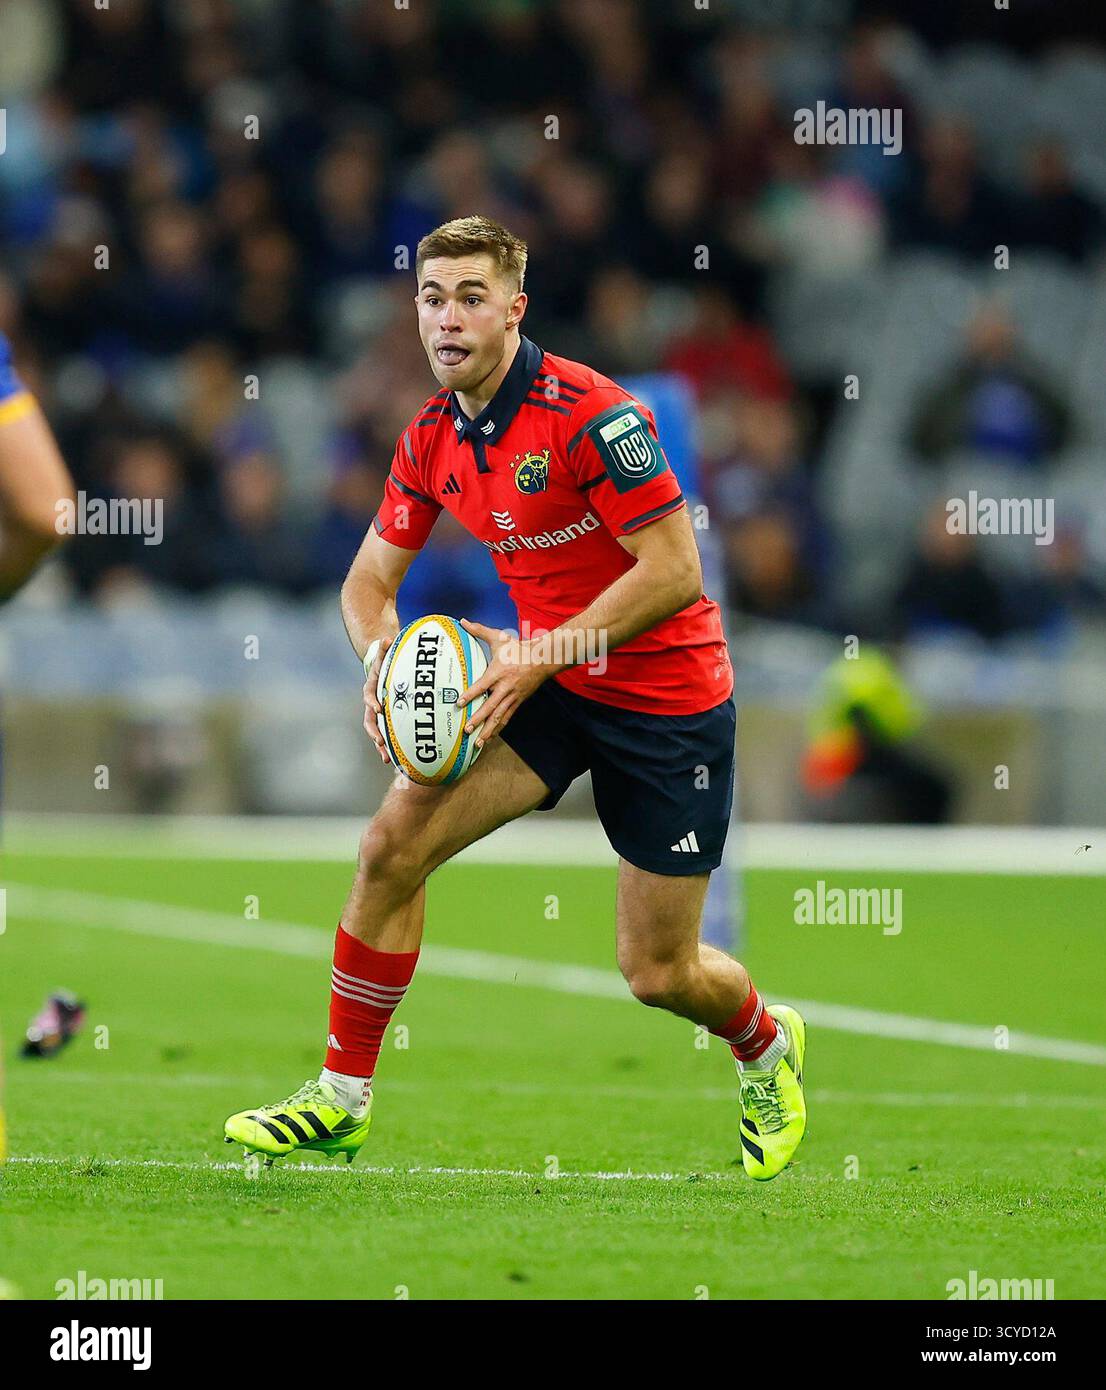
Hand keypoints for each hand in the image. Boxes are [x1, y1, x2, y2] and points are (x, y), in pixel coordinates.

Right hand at [362, 638, 390, 764]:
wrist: (381, 668)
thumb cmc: (385, 661)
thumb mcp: (384, 654)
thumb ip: (384, 648)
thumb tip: (387, 637)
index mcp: (371, 688)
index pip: (369, 696)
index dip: (373, 702)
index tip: (379, 709)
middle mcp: (372, 703)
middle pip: (369, 721)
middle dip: (375, 733)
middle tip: (381, 742)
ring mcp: (377, 713)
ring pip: (376, 732)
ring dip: (381, 746)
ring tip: (388, 759)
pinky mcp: (385, 720)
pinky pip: (387, 735)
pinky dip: (391, 747)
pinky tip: (398, 760)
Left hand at [456, 619, 549, 747]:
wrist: (543, 659)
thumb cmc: (518, 648)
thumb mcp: (499, 637)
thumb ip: (479, 630)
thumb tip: (462, 621)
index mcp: (498, 672)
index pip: (482, 686)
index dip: (470, 695)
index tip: (459, 704)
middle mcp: (505, 687)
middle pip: (490, 707)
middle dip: (478, 719)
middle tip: (466, 730)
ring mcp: (513, 697)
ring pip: (499, 717)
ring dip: (488, 730)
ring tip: (478, 742)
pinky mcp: (518, 702)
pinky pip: (507, 718)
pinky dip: (498, 729)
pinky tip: (490, 737)